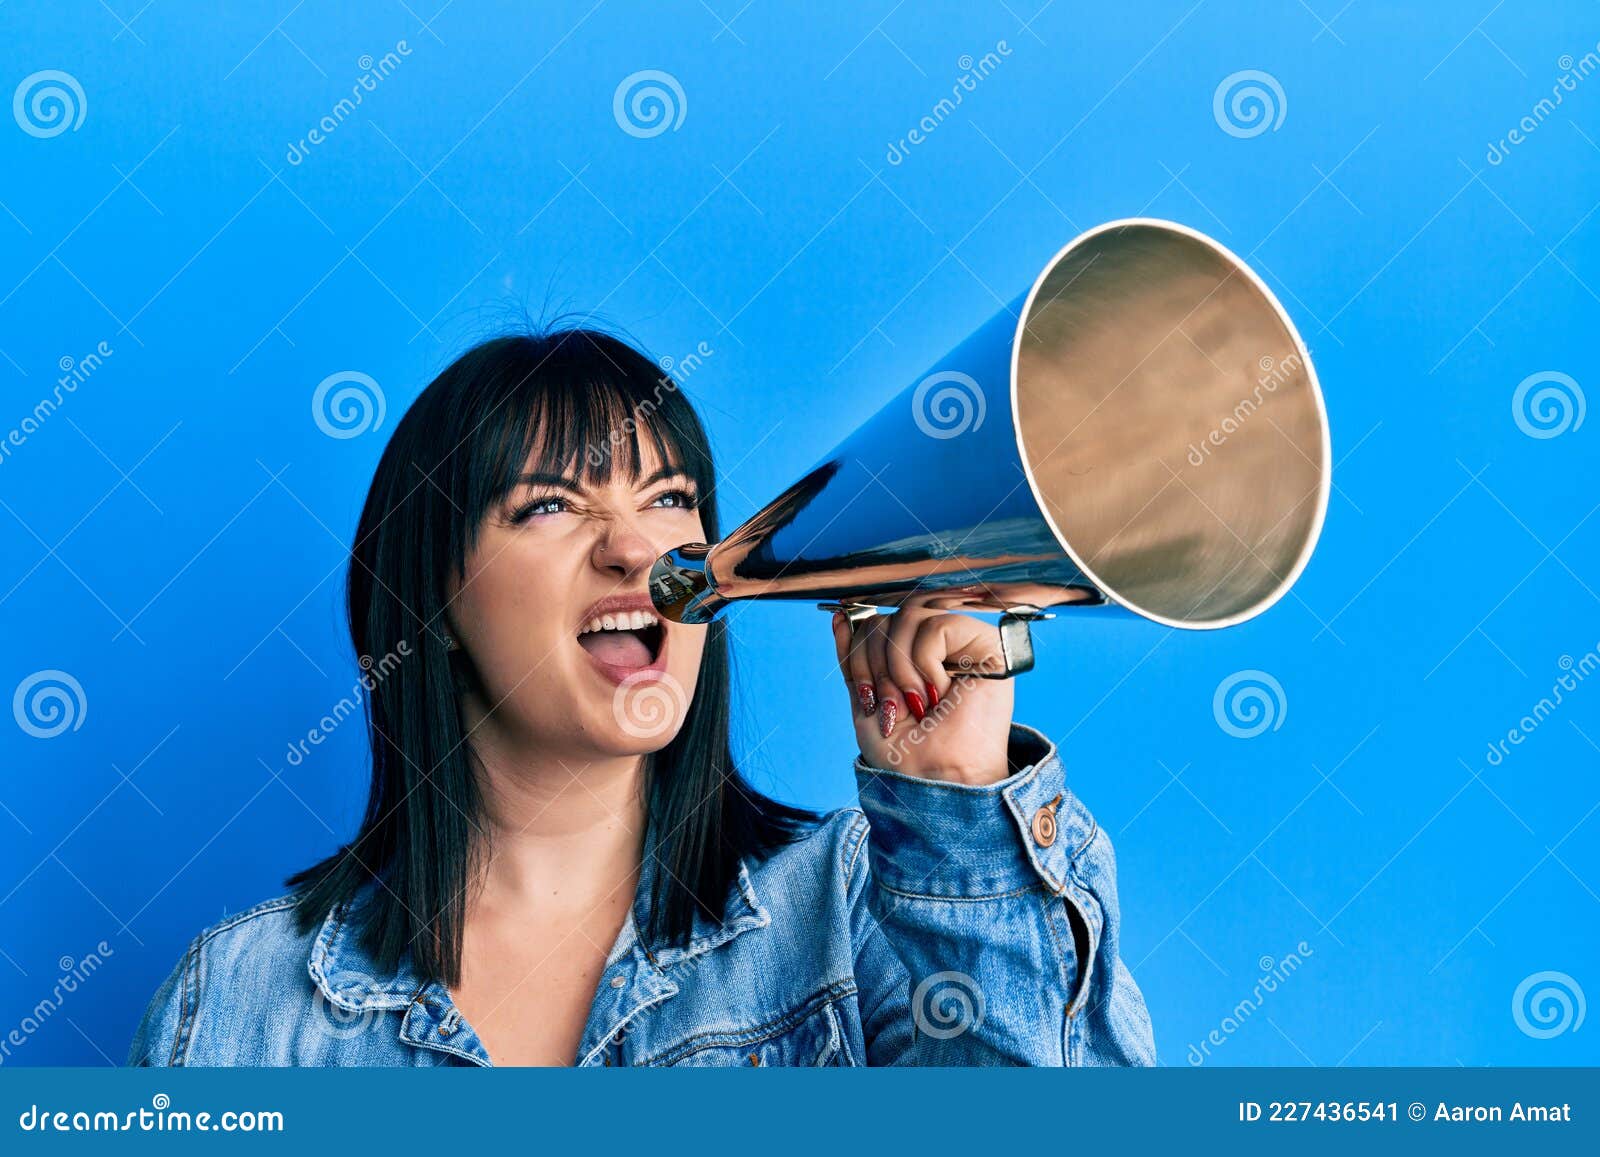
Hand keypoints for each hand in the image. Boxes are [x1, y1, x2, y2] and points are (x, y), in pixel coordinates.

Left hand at [829, 592, 1015, 784]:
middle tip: (896, 706)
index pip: (875, 623)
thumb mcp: (865, 698)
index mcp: (914, 655)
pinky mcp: (988, 646)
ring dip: (900, 669)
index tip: (870, 699)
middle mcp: (942, 644)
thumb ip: (854, 657)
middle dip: (877, 666)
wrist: (935, 779)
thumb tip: (841, 615)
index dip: (859, 657)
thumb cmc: (905, 751)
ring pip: (910, 615)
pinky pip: (936, 626)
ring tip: (919, 703)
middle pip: (889, 616)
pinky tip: (941, 693)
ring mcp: (966, 642)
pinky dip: (925, 664)